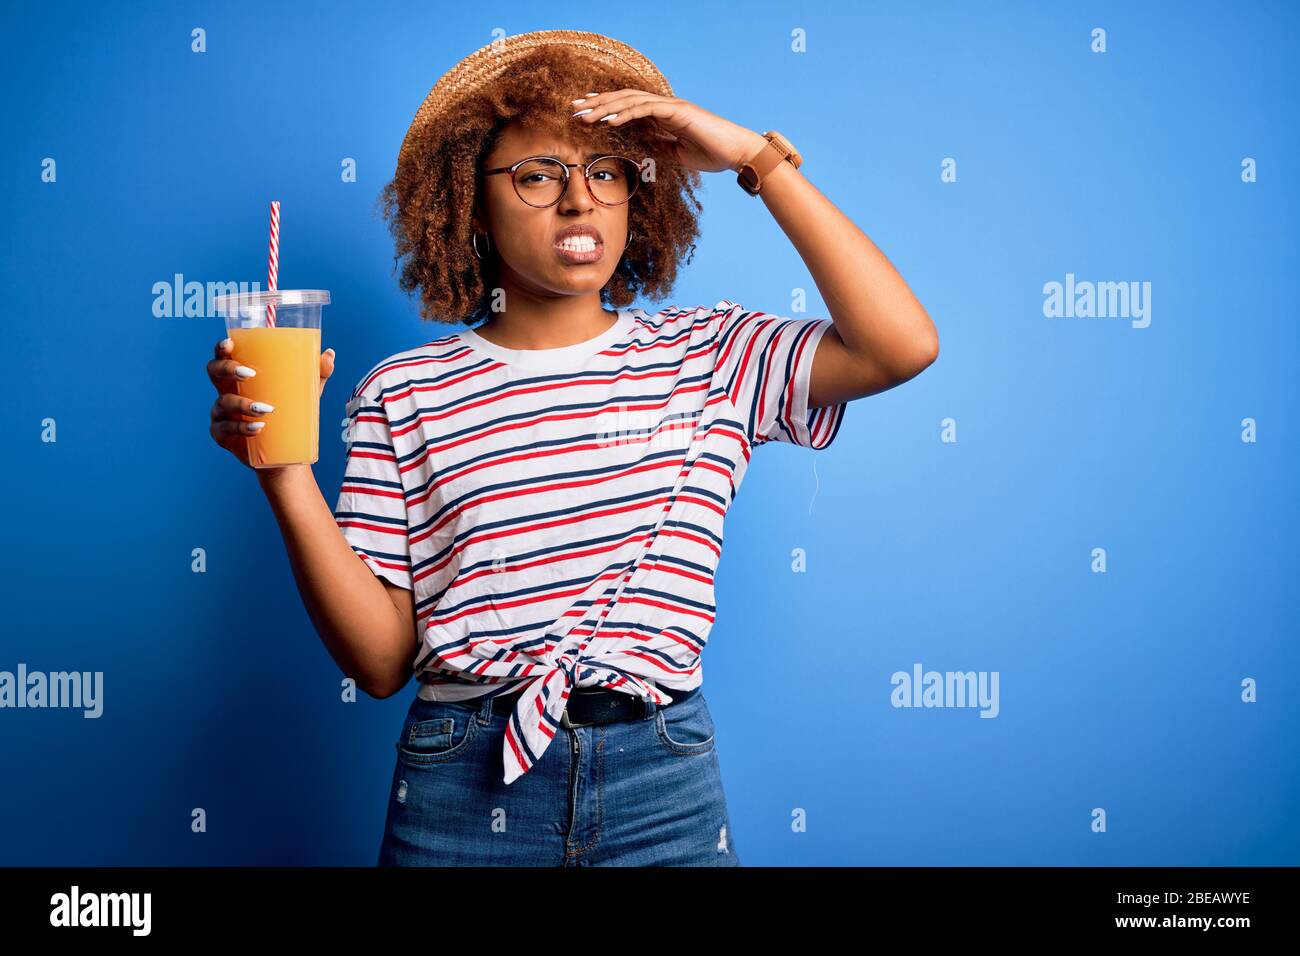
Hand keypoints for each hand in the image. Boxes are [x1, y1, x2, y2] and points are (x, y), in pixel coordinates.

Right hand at [207, 336, 335, 469]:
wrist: (285, 454)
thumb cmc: (290, 415)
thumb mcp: (306, 393)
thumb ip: (317, 374)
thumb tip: (329, 354)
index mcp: (240, 376)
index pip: (224, 356)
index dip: (222, 348)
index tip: (231, 343)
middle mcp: (226, 391)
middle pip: (214, 372)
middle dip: (227, 369)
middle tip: (250, 374)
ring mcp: (222, 414)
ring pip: (223, 403)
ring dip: (243, 404)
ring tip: (266, 409)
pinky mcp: (223, 435)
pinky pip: (225, 429)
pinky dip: (241, 428)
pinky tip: (258, 428)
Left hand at [571, 89, 767, 173]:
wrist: (736, 153)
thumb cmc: (711, 154)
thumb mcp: (675, 154)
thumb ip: (657, 147)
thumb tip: (637, 147)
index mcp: (662, 116)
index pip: (627, 107)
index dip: (604, 108)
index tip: (583, 114)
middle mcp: (664, 106)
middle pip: (623, 99)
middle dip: (597, 103)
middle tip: (573, 109)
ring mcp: (670, 106)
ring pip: (630, 101)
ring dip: (605, 107)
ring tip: (585, 115)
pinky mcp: (678, 110)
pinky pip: (646, 108)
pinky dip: (626, 113)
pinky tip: (609, 120)